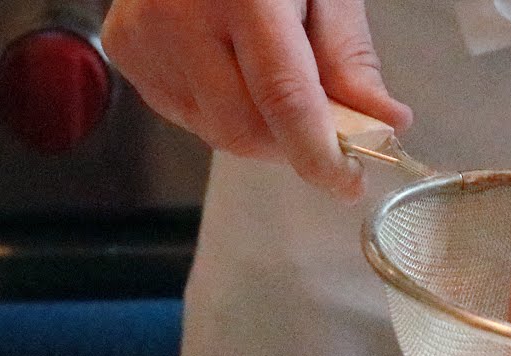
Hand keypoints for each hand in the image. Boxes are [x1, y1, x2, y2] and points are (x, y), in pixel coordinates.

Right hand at [102, 0, 411, 198]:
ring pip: (213, 131)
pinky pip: (185, 112)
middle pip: (244, 130)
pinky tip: (229, 66)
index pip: (283, 100)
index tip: (348, 182)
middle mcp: (182, 18)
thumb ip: (348, 56)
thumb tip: (383, 123)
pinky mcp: (126, 49)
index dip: (319, 154)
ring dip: (257, 127)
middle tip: (321, 131)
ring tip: (268, 77)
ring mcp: (145, 37)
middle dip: (289, 145)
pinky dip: (220, 108)